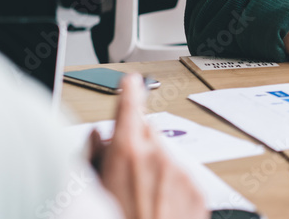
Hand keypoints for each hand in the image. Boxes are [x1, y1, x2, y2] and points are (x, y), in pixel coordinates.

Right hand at [90, 73, 205, 218]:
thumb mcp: (90, 191)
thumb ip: (94, 159)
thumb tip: (99, 139)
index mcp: (128, 153)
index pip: (131, 107)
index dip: (130, 92)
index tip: (131, 82)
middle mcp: (159, 157)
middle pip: (149, 134)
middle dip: (137, 145)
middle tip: (122, 174)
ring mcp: (181, 175)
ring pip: (166, 159)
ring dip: (154, 171)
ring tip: (139, 202)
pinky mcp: (197, 193)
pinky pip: (182, 181)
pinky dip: (170, 189)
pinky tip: (156, 211)